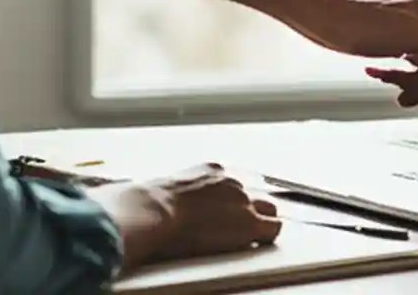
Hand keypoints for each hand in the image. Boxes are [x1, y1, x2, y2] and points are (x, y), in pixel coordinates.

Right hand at [88, 163, 280, 269]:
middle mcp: (233, 181)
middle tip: (240, 230)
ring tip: (249, 241)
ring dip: (261, 226)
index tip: (228, 214)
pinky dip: (265, 239)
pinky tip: (253, 248)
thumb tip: (145, 205)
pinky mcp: (249, 222)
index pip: (236, 184)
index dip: (235, 203)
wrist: (151, 211)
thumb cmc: (145, 206)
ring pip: (269, 211)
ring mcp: (244, 200)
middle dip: (253, 212)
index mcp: (212, 170)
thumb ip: (171, 195)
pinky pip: (272, 230)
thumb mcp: (162, 191)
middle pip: (258, 196)